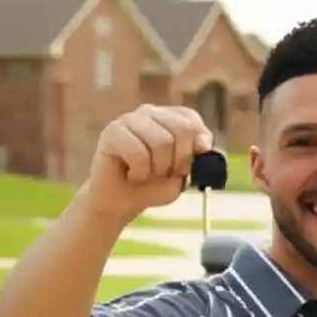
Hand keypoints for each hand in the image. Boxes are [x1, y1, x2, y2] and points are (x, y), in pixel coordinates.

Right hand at [82, 104, 213, 223]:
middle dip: (180, 160)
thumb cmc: (152, 187)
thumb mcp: (183, 175)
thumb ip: (197, 159)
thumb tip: (204, 146)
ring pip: (161, 141)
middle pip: (183, 129)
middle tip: (166, 173)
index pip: (192, 121)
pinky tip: (132, 175)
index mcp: (169, 118)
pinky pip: (138, 152)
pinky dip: (140, 172)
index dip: (197, 145)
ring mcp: (130, 119)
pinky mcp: (112, 132)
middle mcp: (150, 113)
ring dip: (158, 168)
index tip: (190, 165)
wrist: (119, 203)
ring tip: (147, 174)